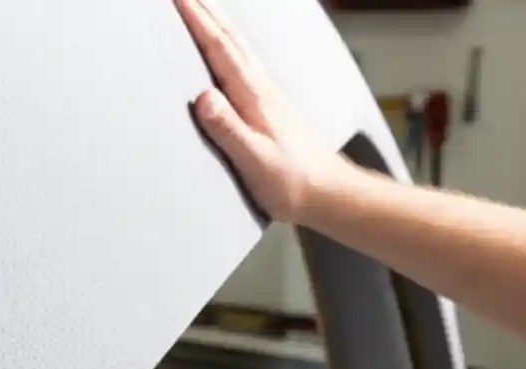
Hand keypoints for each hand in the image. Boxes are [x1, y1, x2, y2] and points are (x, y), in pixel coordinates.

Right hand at [175, 0, 350, 222]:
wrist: (328, 193)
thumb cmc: (292, 182)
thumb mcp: (255, 160)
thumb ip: (228, 129)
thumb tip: (203, 97)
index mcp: (254, 97)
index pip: (221, 49)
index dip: (197, 21)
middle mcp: (261, 88)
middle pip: (231, 37)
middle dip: (205, 10)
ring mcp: (267, 94)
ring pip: (239, 46)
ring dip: (217, 21)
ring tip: (201, 6)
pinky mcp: (269, 105)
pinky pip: (243, 62)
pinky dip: (229, 43)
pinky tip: (227, 47)